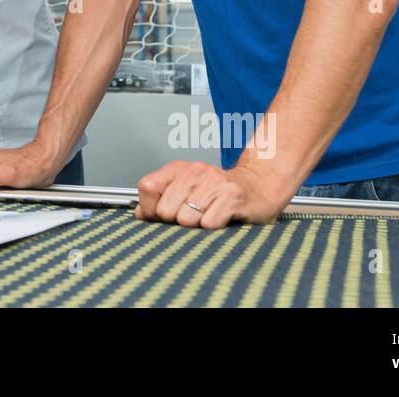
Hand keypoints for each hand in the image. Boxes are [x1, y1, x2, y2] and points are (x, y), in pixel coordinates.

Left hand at [133, 161, 290, 228]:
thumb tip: (139, 213)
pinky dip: (213, 229)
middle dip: (175, 221)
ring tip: (208, 216)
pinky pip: (208, 224)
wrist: (259, 187)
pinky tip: (221, 219)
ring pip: (185, 219)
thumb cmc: (218, 193)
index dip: (151, 208)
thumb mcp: (186, 190)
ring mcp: (213, 183)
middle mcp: (194, 171)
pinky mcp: (232, 197)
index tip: (162, 215)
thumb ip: (160, 199)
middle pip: (165, 210)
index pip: (147, 187)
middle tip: (193, 216)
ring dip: (195, 226)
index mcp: (178, 169)